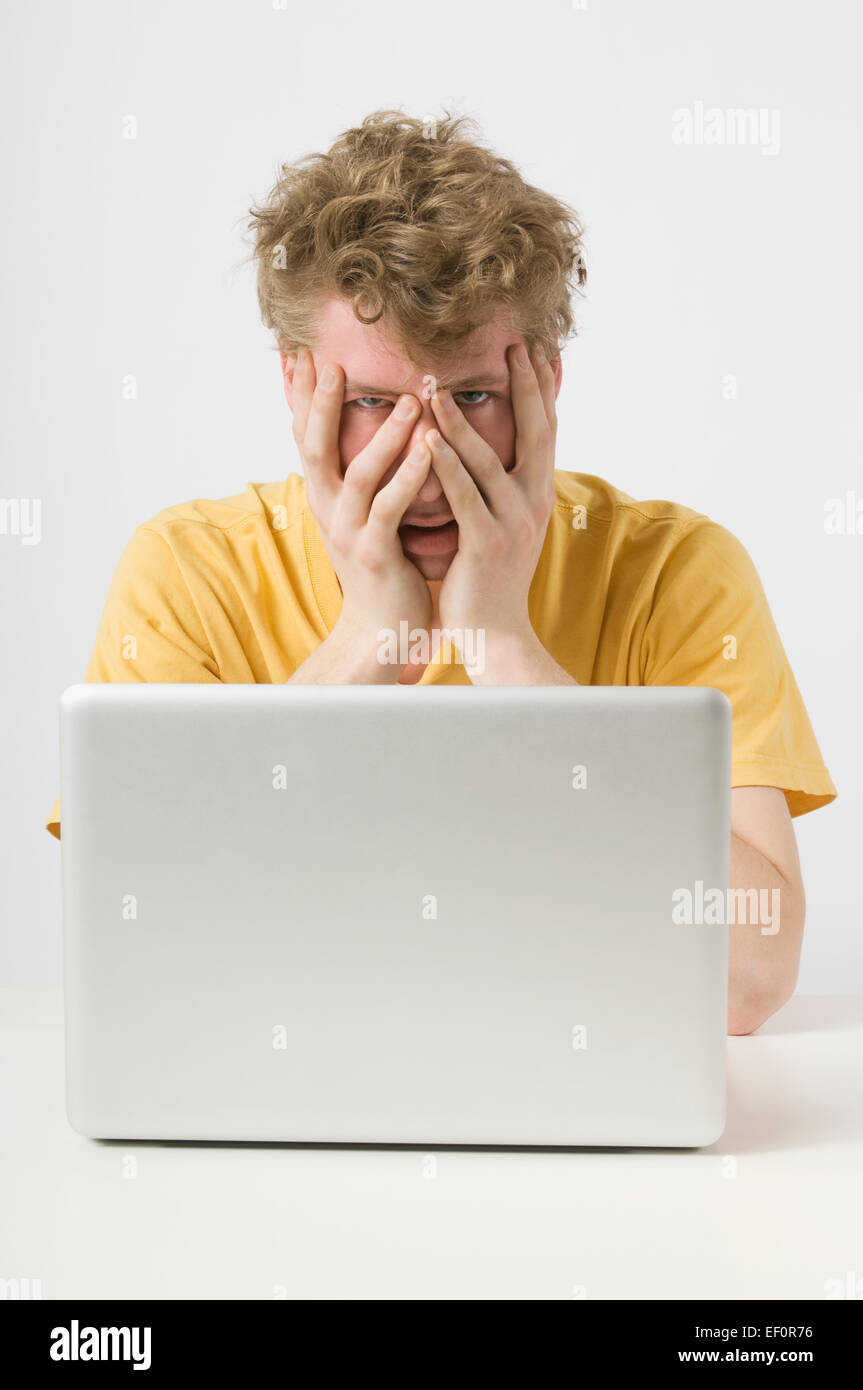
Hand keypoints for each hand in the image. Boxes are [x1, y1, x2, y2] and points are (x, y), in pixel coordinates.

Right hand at [291, 348, 431, 677]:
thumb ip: (362, 473)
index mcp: (323, 495)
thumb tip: (370, 425)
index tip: (301, 351)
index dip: (301, 394)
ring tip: (411, 400)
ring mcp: (348, 532)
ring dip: (384, 435)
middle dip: (320, 403)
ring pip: (360, 474)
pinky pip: (390, 509)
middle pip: (314, 445)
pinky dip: (408, 477)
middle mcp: (327, 509)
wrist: (381, 629)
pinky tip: (428, 454)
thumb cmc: (381, 564)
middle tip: (331, 361)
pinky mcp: (375, 553)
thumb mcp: (363, 512)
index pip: (305, 434)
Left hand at [426, 342, 557, 666]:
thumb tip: (493, 446)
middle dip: (524, 385)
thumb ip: (502, 484)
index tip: (536, 345)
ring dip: (461, 420)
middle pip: (534, 430)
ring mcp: (512, 523)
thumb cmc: (492, 578)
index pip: (546, 427)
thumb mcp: (506, 523)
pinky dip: (446, 466)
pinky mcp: (485, 544)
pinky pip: (464, 497)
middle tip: (512, 343)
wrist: (497, 635)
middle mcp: (534, 501)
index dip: (543, 386)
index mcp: (539, 493)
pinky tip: (427, 440)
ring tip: (437, 386)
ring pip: (487, 460)